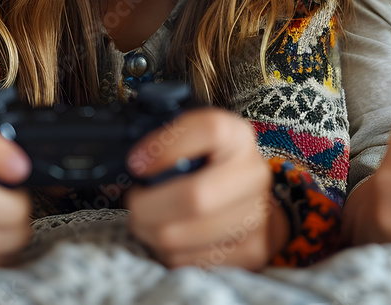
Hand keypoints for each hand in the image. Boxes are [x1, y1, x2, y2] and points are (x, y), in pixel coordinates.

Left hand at [125, 107, 287, 269]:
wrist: (251, 201)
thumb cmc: (209, 166)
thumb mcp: (192, 140)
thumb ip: (165, 142)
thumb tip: (136, 164)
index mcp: (238, 136)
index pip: (211, 130)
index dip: (166, 147)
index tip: (137, 162)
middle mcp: (253, 174)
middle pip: (194, 197)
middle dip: (146, 205)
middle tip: (135, 200)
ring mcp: (255, 216)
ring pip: (179, 236)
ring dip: (148, 230)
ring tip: (148, 218)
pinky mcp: (248, 252)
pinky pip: (184, 260)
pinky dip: (165, 251)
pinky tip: (171, 234)